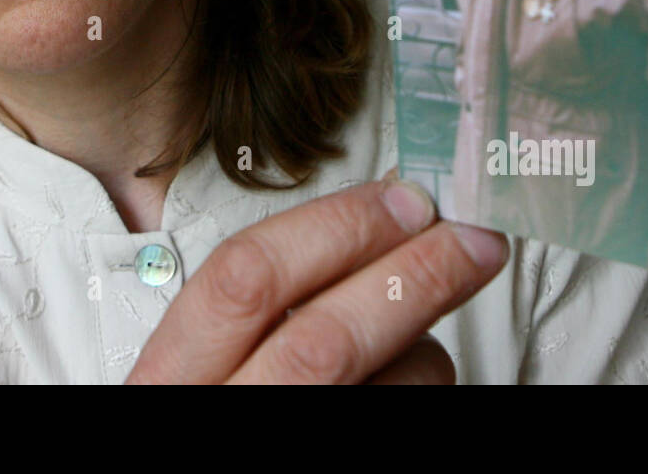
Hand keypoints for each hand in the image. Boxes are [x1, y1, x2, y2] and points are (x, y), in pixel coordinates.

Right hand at [125, 170, 508, 382]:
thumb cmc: (220, 401)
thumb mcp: (199, 362)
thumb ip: (255, 305)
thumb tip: (369, 222)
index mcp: (175, 376)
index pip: (248, 278)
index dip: (338, 226)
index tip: (402, 198)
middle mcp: (229, 416)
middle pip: (330, 337)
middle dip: (415, 273)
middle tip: (472, 236)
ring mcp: (293, 451)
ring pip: (390, 385)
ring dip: (425, 342)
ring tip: (419, 323)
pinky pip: (412, 416)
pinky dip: (424, 384)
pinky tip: (409, 376)